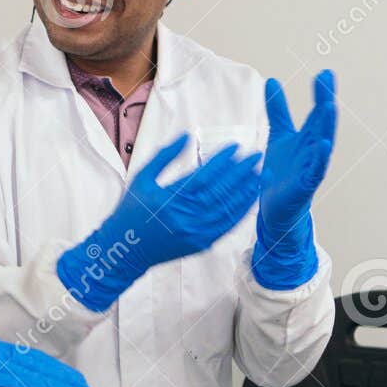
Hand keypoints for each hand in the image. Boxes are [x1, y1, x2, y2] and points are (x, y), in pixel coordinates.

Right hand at [56, 133, 262, 312]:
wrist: (125, 250)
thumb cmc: (132, 210)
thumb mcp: (142, 178)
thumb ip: (164, 156)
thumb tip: (187, 136)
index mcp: (169, 199)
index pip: (203, 176)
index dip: (222, 161)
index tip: (236, 147)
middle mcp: (185, 217)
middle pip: (220, 191)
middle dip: (241, 172)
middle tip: (257, 156)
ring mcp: (195, 233)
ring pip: (228, 209)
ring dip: (247, 191)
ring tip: (261, 175)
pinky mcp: (201, 244)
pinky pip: (227, 225)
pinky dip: (241, 211)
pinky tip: (251, 198)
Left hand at [253, 70, 336, 289]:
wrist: (275, 208)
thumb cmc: (282, 171)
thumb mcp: (278, 135)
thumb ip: (278, 110)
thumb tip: (272, 80)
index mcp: (308, 138)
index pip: (316, 112)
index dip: (320, 93)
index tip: (325, 71)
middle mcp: (313, 151)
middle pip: (321, 124)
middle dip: (325, 102)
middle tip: (327, 81)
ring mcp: (311, 169)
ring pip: (322, 145)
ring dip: (326, 126)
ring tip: (329, 106)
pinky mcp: (304, 186)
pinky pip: (314, 171)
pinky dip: (319, 158)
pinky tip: (322, 144)